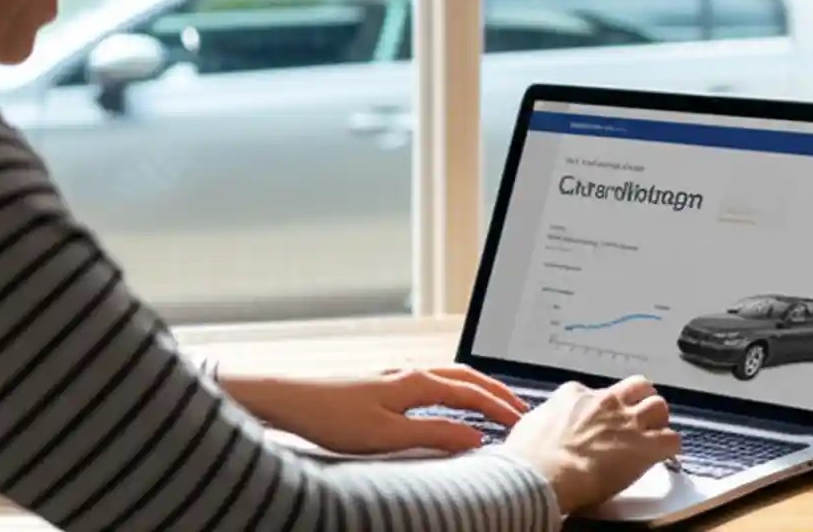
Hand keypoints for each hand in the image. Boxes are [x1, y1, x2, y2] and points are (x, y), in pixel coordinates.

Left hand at [221, 365, 526, 454]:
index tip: (521, 421)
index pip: (471, 394)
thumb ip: (434, 435)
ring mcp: (396, 376)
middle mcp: (410, 373)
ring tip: (493, 403)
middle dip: (495, 391)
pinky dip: (454, 391)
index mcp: (416, 382)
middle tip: (519, 407)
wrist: (291, 400)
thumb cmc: (332, 416)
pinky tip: (447, 404)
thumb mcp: (388, 434)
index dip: (499, 407)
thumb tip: (474, 438)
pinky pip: (432, 383)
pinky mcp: (382, 384)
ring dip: (476, 389)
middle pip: (465, 377)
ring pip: (449, 377)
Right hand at [503, 375, 680, 512]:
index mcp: (576, 395)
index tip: (600, 420)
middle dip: (640, 400)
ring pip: (659, 406)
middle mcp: (606, 402)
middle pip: (638, 386)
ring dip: (658, 420)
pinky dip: (670, 447)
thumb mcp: (530, 424)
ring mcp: (628, 422)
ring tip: (654, 434)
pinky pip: (672, 439)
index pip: (598, 392)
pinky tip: (663, 455)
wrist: (544, 473)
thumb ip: (545, 421)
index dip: (602, 406)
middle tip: (637, 418)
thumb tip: (542, 428)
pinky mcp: (645, 446)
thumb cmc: (529, 456)